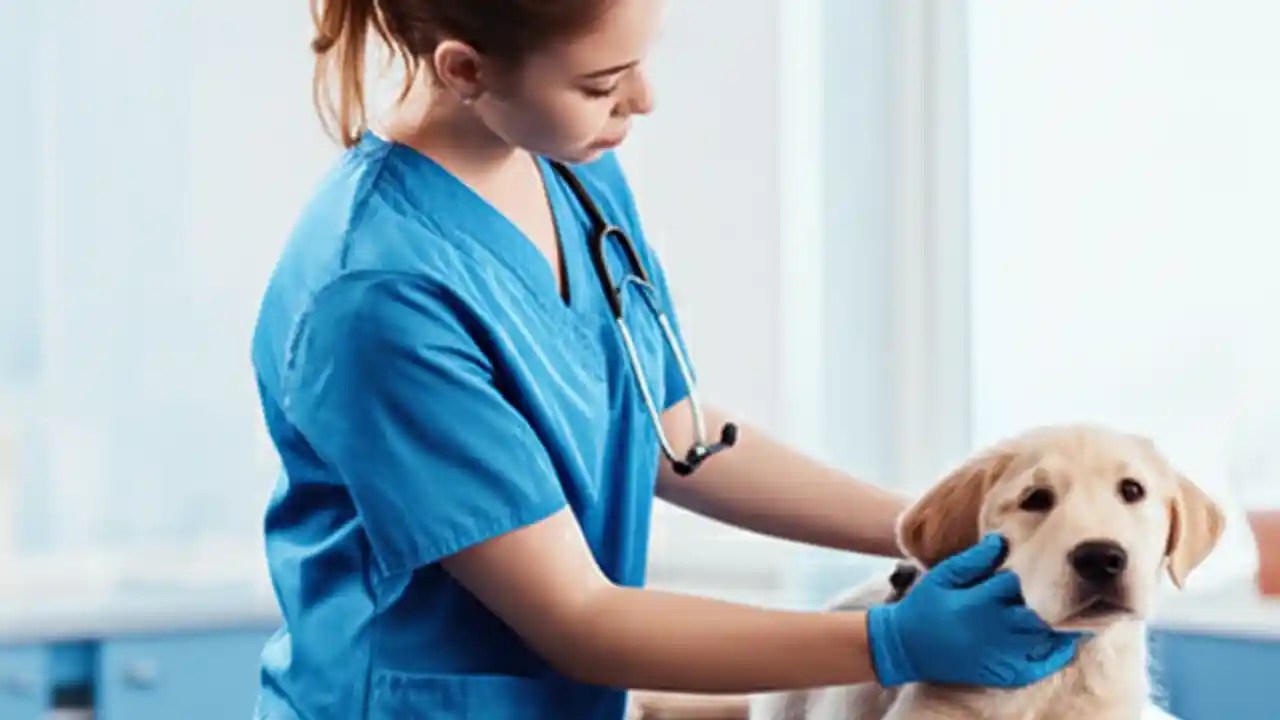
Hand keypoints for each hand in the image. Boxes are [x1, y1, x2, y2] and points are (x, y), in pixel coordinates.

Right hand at [865, 533, 1080, 687]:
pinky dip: (1054, 655)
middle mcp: (992, 632)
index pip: (1019, 584)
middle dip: (1064, 603)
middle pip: (1040, 615)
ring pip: (1044, 641)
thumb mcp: (942, 576)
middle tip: (1090, 590)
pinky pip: (1036, 667)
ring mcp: (998, 656)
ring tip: (1088, 613)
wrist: (905, 648)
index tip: (1058, 561)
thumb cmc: (923, 606)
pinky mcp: (1000, 673)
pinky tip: (1066, 642)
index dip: (1040, 573)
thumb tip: (1003, 540)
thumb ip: (973, 560)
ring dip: (1067, 628)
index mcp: (977, 604)